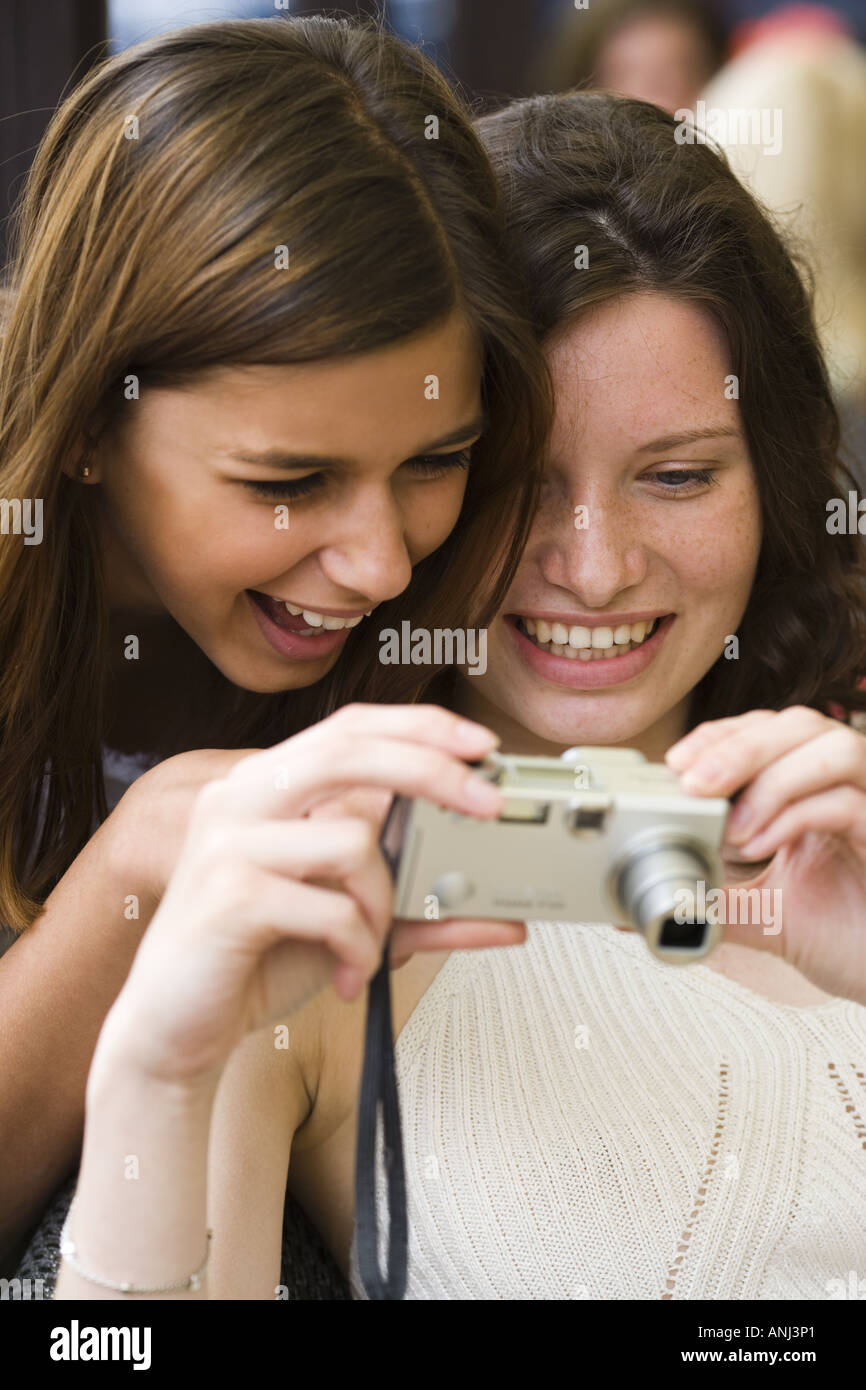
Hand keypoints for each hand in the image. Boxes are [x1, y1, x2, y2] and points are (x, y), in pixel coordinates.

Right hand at [100, 704, 524, 1083]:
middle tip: (489, 804)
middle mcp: (241, 798)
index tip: (481, 743)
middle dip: (432, 769)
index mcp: (267, 787)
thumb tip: (504, 917)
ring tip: (370, 947)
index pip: (349, 727)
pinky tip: (348, 976)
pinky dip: (359, 948)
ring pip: (352, 841)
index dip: (420, 725)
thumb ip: (420, 912)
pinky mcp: (228, 894)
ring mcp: (228, 842)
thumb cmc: (257, 961)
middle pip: (350, 750)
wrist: (174, 1028)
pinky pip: (332, 908)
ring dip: (384, 905)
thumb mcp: (352, 925)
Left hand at [665, 706, 865, 1003]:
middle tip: (690, 784)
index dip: (721, 735)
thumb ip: (710, 897)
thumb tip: (640, 900)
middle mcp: (846, 788)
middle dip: (737, 746)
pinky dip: (795, 816)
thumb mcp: (758, 913)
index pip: (768, 730)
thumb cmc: (843, 940)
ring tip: (731, 825)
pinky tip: (761, 847)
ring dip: (770, 777)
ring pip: (834, 747)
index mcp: (812, 791)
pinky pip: (849, 802)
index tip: (676, 763)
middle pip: (799, 724)